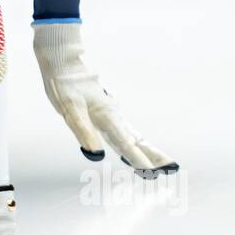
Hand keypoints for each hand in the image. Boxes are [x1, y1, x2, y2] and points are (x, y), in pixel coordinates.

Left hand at [33, 21, 177, 177]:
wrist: (63, 62)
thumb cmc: (64, 85)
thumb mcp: (70, 110)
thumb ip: (84, 132)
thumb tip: (96, 155)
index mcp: (106, 117)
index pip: (125, 144)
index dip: (138, 159)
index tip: (152, 172)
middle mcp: (113, 115)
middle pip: (137, 140)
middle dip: (153, 155)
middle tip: (171, 169)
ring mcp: (112, 112)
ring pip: (133, 135)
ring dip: (147, 149)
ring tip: (161, 163)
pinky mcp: (107, 110)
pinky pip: (124, 129)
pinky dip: (134, 140)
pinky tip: (136, 145)